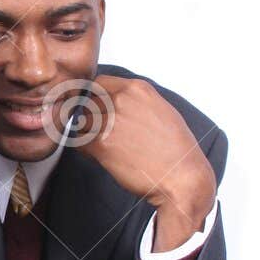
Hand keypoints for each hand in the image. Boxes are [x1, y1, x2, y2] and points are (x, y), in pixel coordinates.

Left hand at [74, 75, 215, 248]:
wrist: (180, 177)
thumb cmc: (176, 149)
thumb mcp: (162, 110)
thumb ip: (137, 101)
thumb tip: (117, 101)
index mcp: (137, 89)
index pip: (99, 83)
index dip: (95, 97)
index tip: (98, 109)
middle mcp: (121, 100)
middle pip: (88, 102)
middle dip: (91, 116)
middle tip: (100, 131)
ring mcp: (110, 121)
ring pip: (81, 121)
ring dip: (87, 133)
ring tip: (103, 144)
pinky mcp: (101, 145)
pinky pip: (79, 142)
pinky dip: (85, 149)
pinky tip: (101, 156)